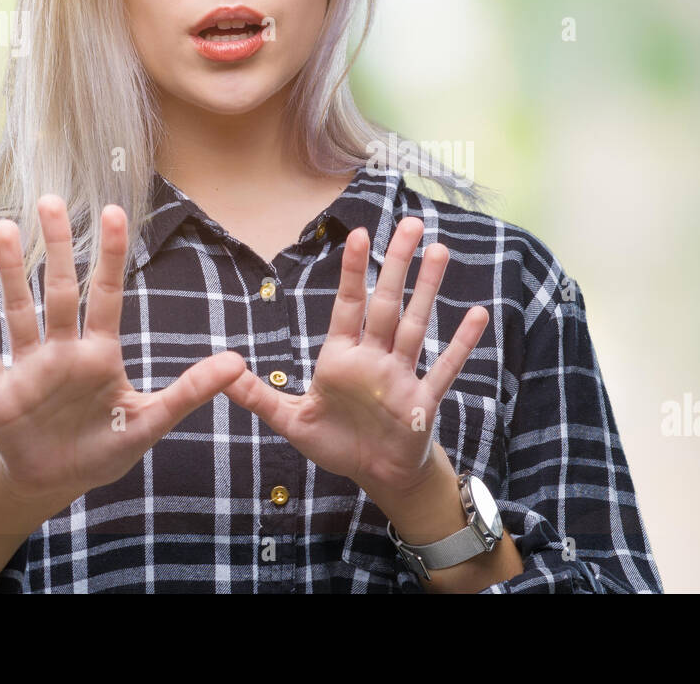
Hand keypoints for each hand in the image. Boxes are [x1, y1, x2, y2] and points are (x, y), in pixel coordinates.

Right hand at [0, 196, 245, 506]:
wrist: (56, 482)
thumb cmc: (104, 446)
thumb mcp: (151, 421)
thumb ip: (190, 392)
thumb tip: (238, 362)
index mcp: (100, 354)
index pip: (108, 294)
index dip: (111, 255)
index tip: (113, 211)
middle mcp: (64, 350)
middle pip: (61, 290)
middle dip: (58, 247)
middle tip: (50, 199)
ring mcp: (31, 367)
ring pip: (20, 311)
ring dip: (12, 273)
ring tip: (5, 230)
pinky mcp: (2, 391)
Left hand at [220, 216, 489, 496]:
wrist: (376, 474)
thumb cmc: (337, 443)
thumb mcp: (291, 421)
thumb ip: (259, 398)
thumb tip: (222, 374)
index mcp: (342, 358)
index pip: (348, 305)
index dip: (352, 271)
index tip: (357, 234)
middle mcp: (374, 358)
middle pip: (387, 303)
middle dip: (397, 263)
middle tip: (410, 223)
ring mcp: (401, 376)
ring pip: (416, 325)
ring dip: (427, 290)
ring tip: (440, 251)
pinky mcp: (422, 401)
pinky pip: (444, 368)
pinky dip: (460, 344)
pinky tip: (477, 315)